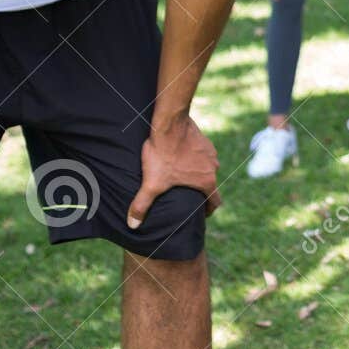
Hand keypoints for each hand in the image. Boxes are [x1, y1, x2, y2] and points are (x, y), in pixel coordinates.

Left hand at [128, 114, 219, 229]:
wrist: (169, 123)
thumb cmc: (163, 153)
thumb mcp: (152, 183)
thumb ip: (142, 205)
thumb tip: (133, 225)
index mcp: (206, 181)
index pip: (215, 202)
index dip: (208, 210)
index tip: (201, 214)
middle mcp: (213, 167)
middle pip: (210, 184)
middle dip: (199, 190)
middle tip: (186, 194)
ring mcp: (210, 152)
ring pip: (207, 168)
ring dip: (198, 173)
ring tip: (182, 175)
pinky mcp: (204, 140)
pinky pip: (202, 154)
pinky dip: (194, 158)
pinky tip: (180, 157)